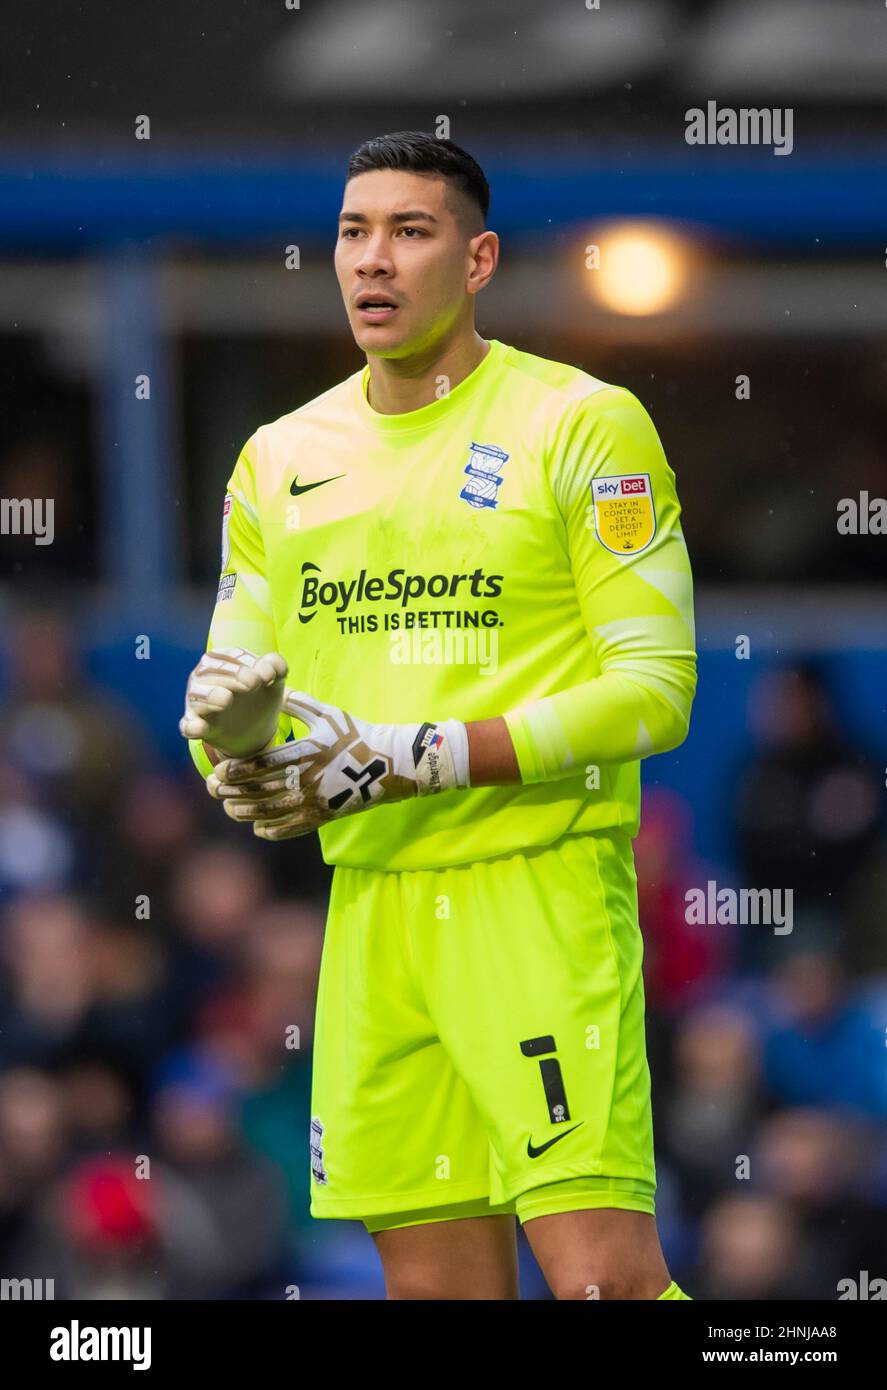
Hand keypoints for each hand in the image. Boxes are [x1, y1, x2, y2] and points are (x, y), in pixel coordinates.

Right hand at [179, 647, 287, 756]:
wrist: (253, 732)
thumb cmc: (259, 699)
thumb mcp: (273, 684)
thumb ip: (277, 669)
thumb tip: (275, 666)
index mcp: (222, 661)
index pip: (232, 656)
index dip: (250, 662)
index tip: (269, 676)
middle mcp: (203, 677)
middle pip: (213, 670)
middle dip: (234, 675)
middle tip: (254, 683)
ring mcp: (196, 701)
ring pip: (197, 694)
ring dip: (210, 695)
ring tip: (226, 700)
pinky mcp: (194, 725)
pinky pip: (187, 725)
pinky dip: (192, 726)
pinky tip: (199, 728)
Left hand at [207, 690, 468, 839]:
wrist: (388, 765)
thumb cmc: (356, 734)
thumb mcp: (328, 713)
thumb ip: (298, 703)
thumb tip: (274, 689)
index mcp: (307, 752)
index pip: (264, 763)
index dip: (239, 769)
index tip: (220, 769)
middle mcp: (308, 779)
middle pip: (261, 789)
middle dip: (233, 790)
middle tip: (213, 788)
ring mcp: (316, 801)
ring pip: (271, 811)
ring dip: (245, 811)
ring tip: (228, 808)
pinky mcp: (324, 817)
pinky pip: (291, 828)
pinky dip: (271, 830)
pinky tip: (257, 827)